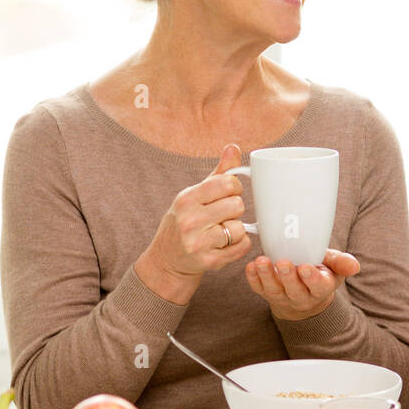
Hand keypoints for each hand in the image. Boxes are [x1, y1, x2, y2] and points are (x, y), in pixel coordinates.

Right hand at [137, 144, 252, 301]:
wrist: (166, 261)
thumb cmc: (184, 222)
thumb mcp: (194, 195)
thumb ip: (217, 174)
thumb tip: (234, 147)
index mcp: (187, 198)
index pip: (227, 183)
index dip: (235, 187)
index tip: (229, 193)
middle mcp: (190, 220)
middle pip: (237, 205)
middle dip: (235, 210)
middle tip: (223, 215)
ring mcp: (199, 243)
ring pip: (240, 228)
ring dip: (236, 229)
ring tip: (220, 231)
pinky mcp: (209, 261)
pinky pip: (242, 246)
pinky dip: (239, 245)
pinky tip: (224, 244)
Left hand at [246, 249, 359, 320]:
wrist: (303, 293)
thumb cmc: (320, 273)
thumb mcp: (334, 268)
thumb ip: (342, 263)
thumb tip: (354, 266)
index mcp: (321, 289)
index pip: (318, 287)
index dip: (312, 279)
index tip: (306, 267)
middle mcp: (301, 297)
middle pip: (294, 290)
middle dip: (288, 277)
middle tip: (283, 262)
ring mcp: (282, 297)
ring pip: (274, 291)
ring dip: (266, 276)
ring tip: (261, 262)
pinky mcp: (266, 294)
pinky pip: (258, 289)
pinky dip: (253, 279)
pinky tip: (250, 267)